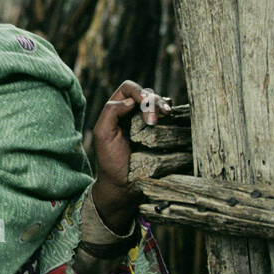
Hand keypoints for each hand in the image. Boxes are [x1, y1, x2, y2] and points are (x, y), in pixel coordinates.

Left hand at [91, 81, 171, 231]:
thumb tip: (131, 101)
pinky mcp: (160, 131)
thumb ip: (111, 112)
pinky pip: (167, 115)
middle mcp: (132, 112)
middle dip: (152, 102)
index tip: (143, 103)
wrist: (123, 184)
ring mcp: (147, 121)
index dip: (137, 91)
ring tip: (167, 115)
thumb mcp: (102, 134)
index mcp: (116, 109)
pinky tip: (171, 116)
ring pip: (159, 102)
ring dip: (163, 105)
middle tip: (153, 121)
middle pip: (147, 93)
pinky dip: (170, 112)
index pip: (128, 88)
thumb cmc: (110, 161)